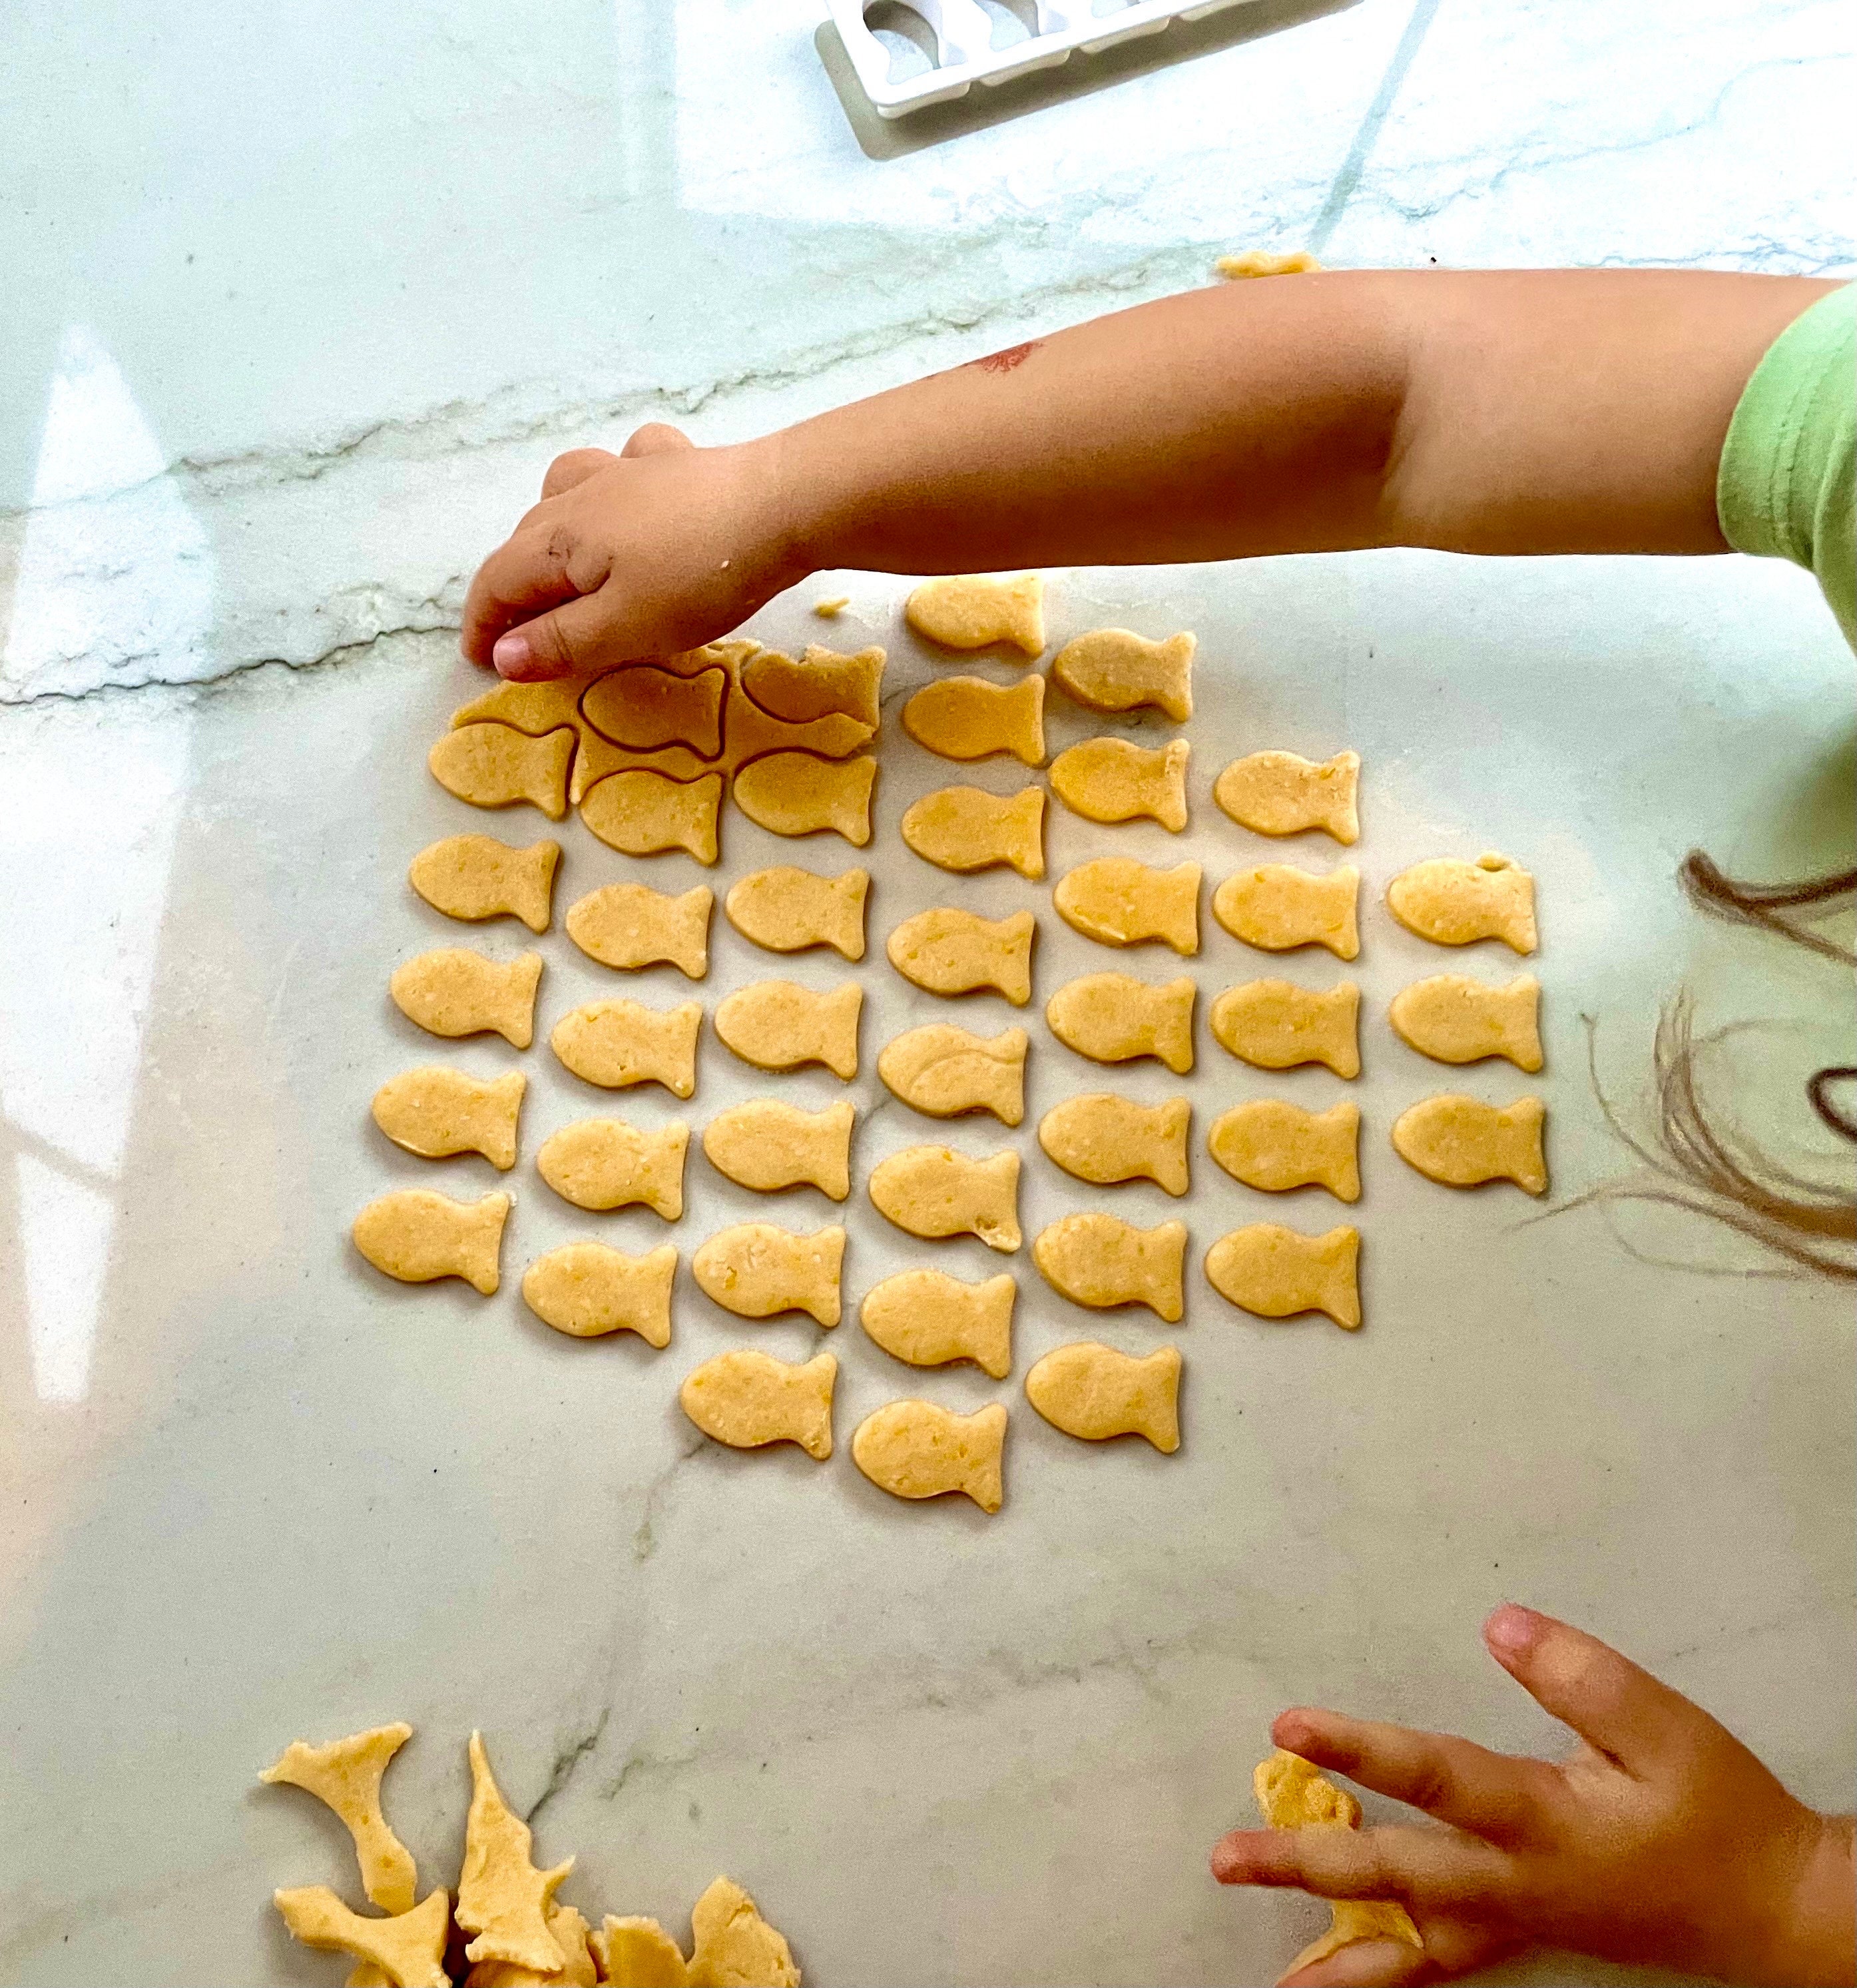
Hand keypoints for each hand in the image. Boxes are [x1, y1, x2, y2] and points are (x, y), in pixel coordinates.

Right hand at [460, 424, 804, 679]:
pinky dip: (616, 482)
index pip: (498, 582)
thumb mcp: (625, 627)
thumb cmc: (699, 576)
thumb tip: (503, 655)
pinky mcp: (676, 463)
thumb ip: (562, 642)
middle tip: (523, 632)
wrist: (783, 505)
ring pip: (565, 488)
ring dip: (549, 526)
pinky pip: (627, 463)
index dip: (484, 625)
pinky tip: (633, 498)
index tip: (480, 662)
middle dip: (513, 586)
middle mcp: (583, 496)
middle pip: (526, 540)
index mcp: (560, 540)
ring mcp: (629, 472)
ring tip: (562, 561)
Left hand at [1210, 1605, 1855, 1987]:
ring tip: (1268, 1974)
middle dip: (1307, 1867)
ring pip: (1411, 1944)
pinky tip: (1331, 1984)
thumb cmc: (1718, 1811)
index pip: (1434, 1776)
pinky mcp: (1521, 1935)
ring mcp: (1515, 1920)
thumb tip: (1500, 1626)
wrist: (1771, 1910)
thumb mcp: (1668, 1729)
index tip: (1289, 1727)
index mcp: (1544, 1820)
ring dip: (1335, 1953)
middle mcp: (1514, 1882)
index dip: (1359, 1749)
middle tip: (1225, 1858)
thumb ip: (1582, 1676)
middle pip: (1395, 1876)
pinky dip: (1384, 1978)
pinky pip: (1440, 1965)